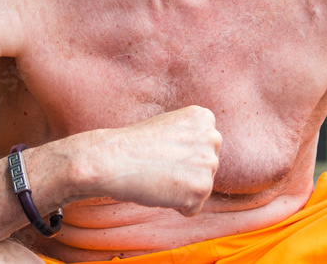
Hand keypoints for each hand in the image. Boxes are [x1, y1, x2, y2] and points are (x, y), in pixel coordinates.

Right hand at [91, 105, 221, 216]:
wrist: (113, 159)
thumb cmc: (135, 145)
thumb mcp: (170, 125)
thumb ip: (192, 137)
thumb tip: (206, 156)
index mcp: (205, 118)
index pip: (204, 147)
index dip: (180, 155)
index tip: (163, 150)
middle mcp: (213, 137)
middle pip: (206, 168)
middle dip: (184, 173)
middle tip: (160, 164)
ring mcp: (209, 163)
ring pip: (200, 189)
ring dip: (180, 190)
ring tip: (159, 175)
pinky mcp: (201, 188)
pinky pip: (192, 208)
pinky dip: (176, 206)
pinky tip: (160, 189)